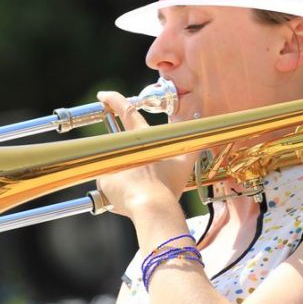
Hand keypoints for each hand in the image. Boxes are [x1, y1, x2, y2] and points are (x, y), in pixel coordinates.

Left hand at [95, 91, 197, 217]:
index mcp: (142, 138)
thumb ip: (191, 144)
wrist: (152, 209)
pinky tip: (130, 197)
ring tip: (140, 190)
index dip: (114, 99)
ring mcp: (110, 163)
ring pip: (116, 165)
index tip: (104, 95)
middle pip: (121, 144)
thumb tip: (199, 130)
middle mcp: (122, 147)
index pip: (126, 111)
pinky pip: (110, 182)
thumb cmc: (168, 185)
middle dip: (129, 157)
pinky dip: (118, 189)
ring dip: (125, 174)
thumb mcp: (184, 162)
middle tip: (141, 171)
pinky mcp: (103, 179)